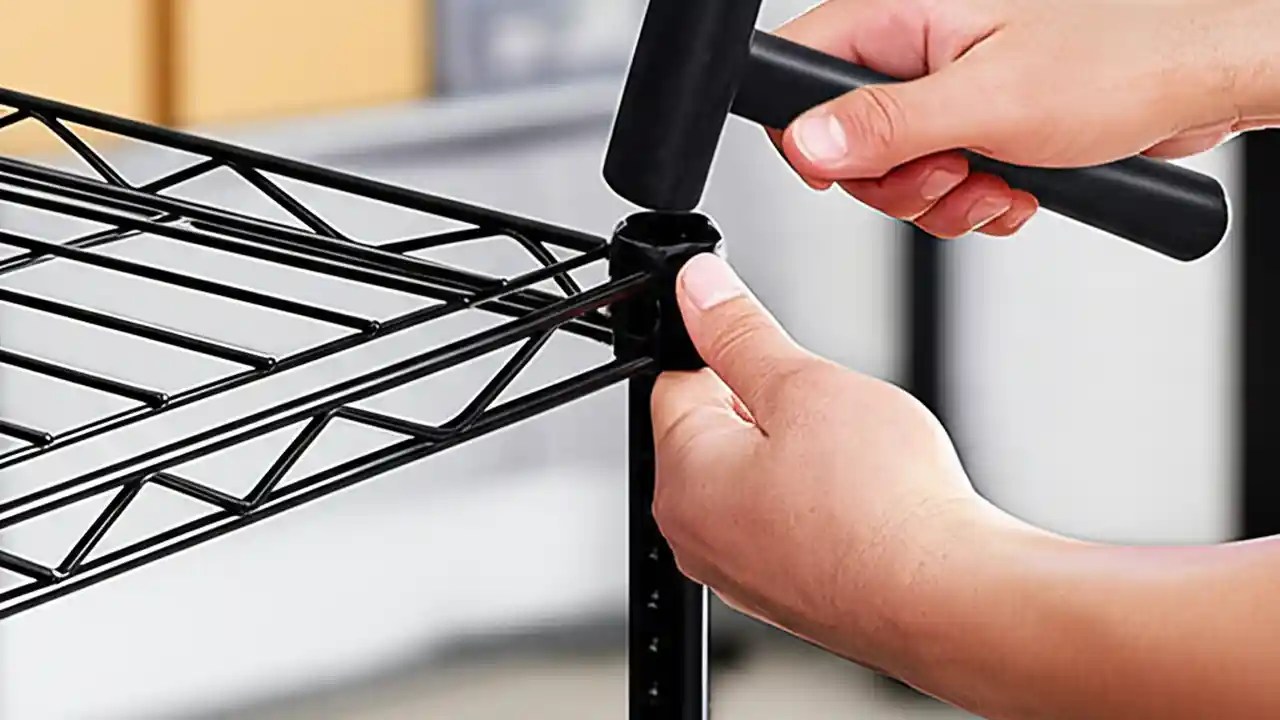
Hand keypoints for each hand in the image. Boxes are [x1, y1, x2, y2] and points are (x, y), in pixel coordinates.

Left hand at [651, 253, 995, 671]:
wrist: (949, 600)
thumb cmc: (881, 507)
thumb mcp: (805, 385)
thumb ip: (741, 333)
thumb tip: (697, 290)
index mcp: (682, 478)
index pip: (677, 381)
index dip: (730, 352)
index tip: (772, 350)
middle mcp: (697, 534)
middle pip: (717, 431)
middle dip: (770, 407)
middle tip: (828, 413)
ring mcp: (741, 572)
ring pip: (760, 475)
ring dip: (800, 453)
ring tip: (855, 460)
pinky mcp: (787, 593)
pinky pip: (791, 520)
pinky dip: (821, 501)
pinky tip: (865, 499)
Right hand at [772, 0, 1279, 238]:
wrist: (1201, 82)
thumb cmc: (1123, 60)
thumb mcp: (989, 102)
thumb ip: (888, 124)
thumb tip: (808, 142)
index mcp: (909, 15)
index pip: (804, 64)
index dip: (806, 129)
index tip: (842, 169)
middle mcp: (922, 48)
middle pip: (844, 136)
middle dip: (896, 180)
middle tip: (948, 173)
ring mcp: (950, 87)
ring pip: (895, 169)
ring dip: (942, 199)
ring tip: (994, 181)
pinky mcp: (979, 123)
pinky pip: (940, 181)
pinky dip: (972, 201)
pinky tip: (1014, 185)